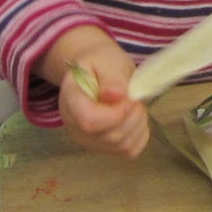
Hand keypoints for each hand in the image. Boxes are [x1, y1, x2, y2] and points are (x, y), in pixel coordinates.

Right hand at [38, 25, 149, 157]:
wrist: (96, 71)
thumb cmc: (100, 63)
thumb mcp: (106, 61)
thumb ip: (112, 78)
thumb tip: (117, 96)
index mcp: (71, 102)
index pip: (89, 121)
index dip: (115, 114)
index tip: (127, 98)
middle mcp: (75, 127)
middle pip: (110, 137)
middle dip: (132, 116)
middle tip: (134, 98)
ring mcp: (89, 140)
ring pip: (122, 146)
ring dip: (138, 124)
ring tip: (134, 105)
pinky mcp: (104, 146)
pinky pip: (129, 150)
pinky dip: (140, 135)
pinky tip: (135, 118)